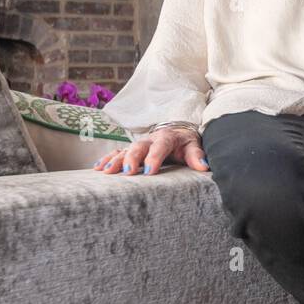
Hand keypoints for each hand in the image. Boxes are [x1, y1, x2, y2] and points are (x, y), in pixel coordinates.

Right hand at [93, 125, 210, 175]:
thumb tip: (204, 166)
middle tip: (127, 173)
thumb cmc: (184, 141)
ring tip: (106, 172)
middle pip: (138, 147)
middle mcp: (149, 140)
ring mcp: (138, 144)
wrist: (175, 130)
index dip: (154, 158)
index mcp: (166, 138)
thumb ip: (196, 156)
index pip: (160, 147)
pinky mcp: (131, 149)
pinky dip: (107, 159)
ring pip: (124, 150)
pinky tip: (98, 168)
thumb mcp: (193, 145)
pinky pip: (117, 153)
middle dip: (131, 159)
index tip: (149, 171)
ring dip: (115, 160)